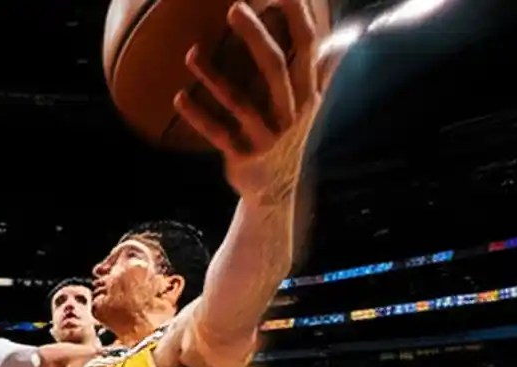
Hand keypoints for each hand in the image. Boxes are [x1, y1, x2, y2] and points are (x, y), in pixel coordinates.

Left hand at [174, 0, 328, 204]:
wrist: (278, 196)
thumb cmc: (289, 141)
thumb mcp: (310, 109)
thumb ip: (319, 75)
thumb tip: (337, 44)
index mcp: (309, 95)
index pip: (308, 47)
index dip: (297, 17)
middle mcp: (293, 114)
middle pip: (276, 68)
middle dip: (257, 35)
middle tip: (234, 7)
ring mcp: (268, 136)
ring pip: (241, 102)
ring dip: (215, 76)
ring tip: (190, 54)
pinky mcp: (245, 157)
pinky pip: (219, 134)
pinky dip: (199, 116)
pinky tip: (178, 98)